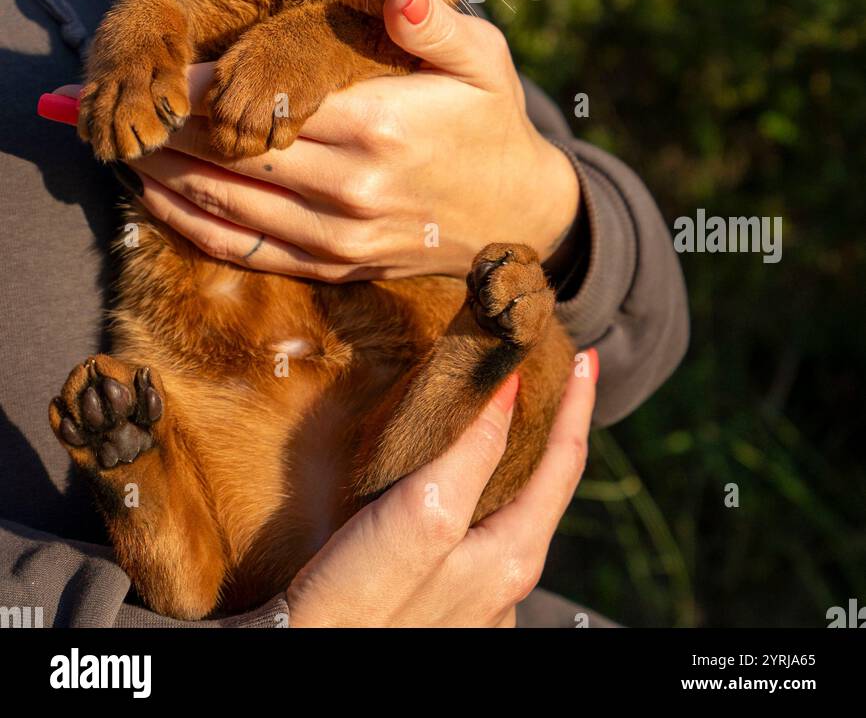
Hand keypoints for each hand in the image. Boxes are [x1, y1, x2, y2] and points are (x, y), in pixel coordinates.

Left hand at [51, 0, 579, 280]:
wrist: (525, 216)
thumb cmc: (495, 123)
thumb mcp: (485, 58)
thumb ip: (435, 22)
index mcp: (379, 127)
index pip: (264, 102)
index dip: (204, 86)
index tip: (163, 70)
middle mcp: (351, 189)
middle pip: (232, 156)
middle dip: (170, 130)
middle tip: (124, 106)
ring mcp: (341, 236)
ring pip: (228, 207)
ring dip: (167, 176)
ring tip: (126, 145)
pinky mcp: (337, 266)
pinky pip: (248, 252)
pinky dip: (194, 225)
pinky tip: (160, 199)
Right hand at [287, 356, 596, 626]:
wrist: (301, 656)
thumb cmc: (358, 602)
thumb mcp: (425, 511)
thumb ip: (473, 452)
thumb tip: (510, 387)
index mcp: (514, 558)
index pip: (565, 463)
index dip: (577, 404)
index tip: (586, 358)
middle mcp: (506, 585)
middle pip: (543, 488)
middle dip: (550, 428)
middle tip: (547, 374)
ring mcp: (476, 602)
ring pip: (505, 514)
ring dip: (510, 462)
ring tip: (500, 417)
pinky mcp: (439, 606)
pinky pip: (471, 538)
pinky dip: (474, 495)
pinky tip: (450, 479)